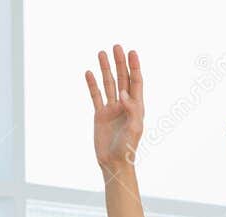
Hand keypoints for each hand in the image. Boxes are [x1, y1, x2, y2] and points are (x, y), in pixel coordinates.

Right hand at [86, 45, 143, 169]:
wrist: (114, 162)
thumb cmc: (127, 148)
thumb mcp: (135, 129)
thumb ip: (133, 110)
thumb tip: (124, 94)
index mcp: (136, 108)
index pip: (135, 83)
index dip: (134, 67)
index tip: (131, 52)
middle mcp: (124, 106)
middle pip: (122, 79)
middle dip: (120, 63)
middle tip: (116, 46)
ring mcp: (112, 109)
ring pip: (108, 84)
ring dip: (105, 69)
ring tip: (101, 53)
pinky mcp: (100, 114)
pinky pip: (96, 96)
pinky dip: (92, 84)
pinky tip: (89, 72)